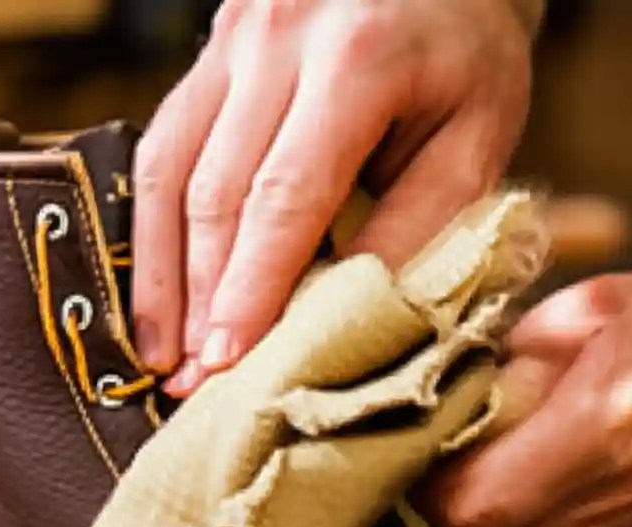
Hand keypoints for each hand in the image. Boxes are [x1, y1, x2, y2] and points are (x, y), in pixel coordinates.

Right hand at [130, 0, 538, 395]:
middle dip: (199, 296)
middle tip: (190, 382)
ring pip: (169, 166)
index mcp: (358, 59)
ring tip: (161, 351)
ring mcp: (231, 38)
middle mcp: (276, 38)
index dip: (251, 286)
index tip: (226, 362)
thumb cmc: (469, 57)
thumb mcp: (476, 138)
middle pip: (215, 187)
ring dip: (161, 269)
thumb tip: (349, 318)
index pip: (287, 194)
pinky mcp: (209, 51)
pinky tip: (161, 284)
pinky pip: (165, 143)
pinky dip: (155, 223)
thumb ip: (418, 224)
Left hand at [413, 266, 631, 526]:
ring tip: (515, 492)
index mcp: (613, 407)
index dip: (434, 491)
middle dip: (463, 523)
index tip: (431, 462)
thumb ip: (513, 354)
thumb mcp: (596, 303)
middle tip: (463, 479)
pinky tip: (564, 518)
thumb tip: (444, 399)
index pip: (478, 502)